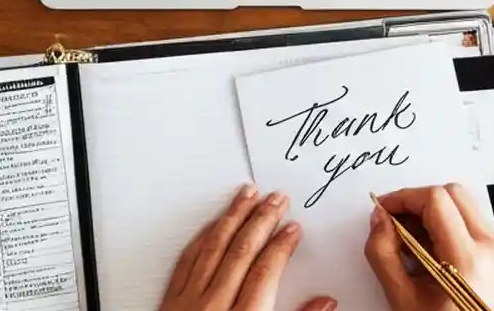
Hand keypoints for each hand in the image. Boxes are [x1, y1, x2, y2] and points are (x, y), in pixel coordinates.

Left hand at [160, 184, 336, 310]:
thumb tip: (325, 303)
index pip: (265, 272)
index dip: (282, 246)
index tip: (294, 228)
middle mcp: (212, 308)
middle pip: (240, 252)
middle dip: (261, 220)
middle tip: (278, 198)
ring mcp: (187, 304)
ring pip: (212, 248)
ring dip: (232, 217)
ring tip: (247, 195)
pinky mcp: (169, 304)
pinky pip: (187, 260)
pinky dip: (203, 238)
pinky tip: (213, 224)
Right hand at [365, 184, 493, 310]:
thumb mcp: (401, 297)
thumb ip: (383, 252)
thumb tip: (379, 219)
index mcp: (467, 258)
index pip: (436, 200)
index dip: (403, 197)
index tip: (384, 209)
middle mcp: (488, 247)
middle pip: (451, 192)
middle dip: (417, 200)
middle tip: (394, 220)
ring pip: (460, 202)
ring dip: (430, 210)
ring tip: (409, 238)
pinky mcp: (493, 250)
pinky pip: (467, 218)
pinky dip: (442, 221)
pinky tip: (425, 246)